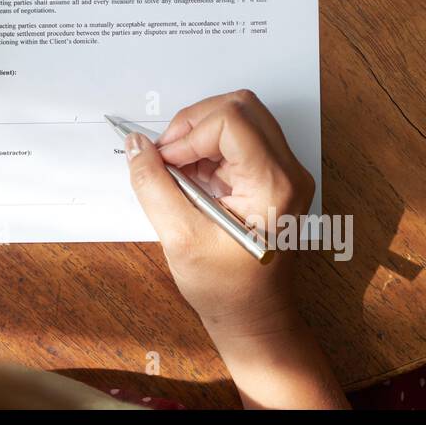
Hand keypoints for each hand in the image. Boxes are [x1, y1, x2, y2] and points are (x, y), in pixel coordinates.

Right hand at [124, 90, 314, 343]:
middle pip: (240, 106)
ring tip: (178, 169)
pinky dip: (207, 147)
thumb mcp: (180, 238)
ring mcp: (284, 172)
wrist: (255, 318)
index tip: (165, 159)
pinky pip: (239, 137)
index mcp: (274, 186)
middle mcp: (288, 171)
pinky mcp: (272, 175)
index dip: (189, 132)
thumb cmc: (227, 290)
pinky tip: (192, 177)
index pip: (231, 120)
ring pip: (239, 116)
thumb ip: (153, 185)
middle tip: (166, 154)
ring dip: (199, 133)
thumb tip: (137, 146)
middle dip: (193, 123)